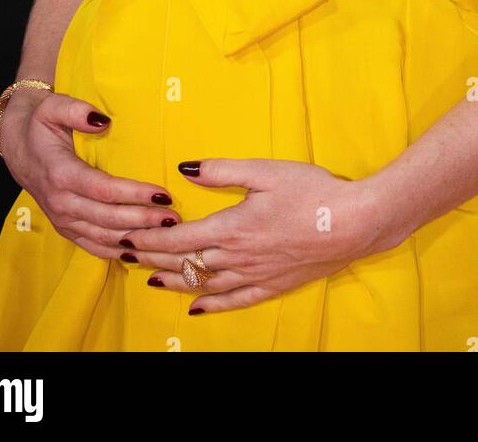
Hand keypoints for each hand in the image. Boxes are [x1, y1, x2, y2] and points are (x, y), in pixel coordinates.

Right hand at [0, 89, 181, 254]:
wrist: (18, 147)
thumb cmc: (40, 125)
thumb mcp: (53, 107)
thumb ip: (76, 110)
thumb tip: (102, 121)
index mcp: (61, 174)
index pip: (104, 190)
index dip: (134, 194)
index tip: (163, 194)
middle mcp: (61, 203)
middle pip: (108, 219)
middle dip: (143, 221)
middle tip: (174, 218)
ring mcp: (62, 220)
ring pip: (103, 237)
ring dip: (136, 239)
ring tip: (166, 235)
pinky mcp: (65, 229)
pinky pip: (93, 247)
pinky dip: (117, 252)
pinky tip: (141, 253)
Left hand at [113, 157, 401, 311]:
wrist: (354, 223)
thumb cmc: (312, 191)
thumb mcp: (264, 171)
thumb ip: (221, 171)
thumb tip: (184, 169)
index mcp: (231, 228)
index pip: (177, 238)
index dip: (148, 240)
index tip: (124, 238)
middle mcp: (237, 258)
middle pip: (185, 262)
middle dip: (152, 259)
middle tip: (125, 257)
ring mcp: (255, 276)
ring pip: (204, 284)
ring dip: (175, 281)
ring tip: (150, 280)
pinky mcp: (273, 285)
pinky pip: (234, 301)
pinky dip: (211, 305)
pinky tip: (196, 308)